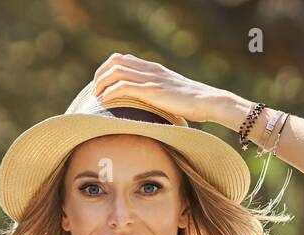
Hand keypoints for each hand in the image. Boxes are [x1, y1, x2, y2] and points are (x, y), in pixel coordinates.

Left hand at [90, 53, 225, 123]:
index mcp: (154, 68)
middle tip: (95, 91)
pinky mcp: (153, 91)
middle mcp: (151, 69)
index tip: (101, 85)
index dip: (107, 69)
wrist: (208, 101)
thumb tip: (149, 107)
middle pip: (115, 62)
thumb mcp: (172, 94)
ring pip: (116, 72)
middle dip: (100, 75)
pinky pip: (124, 87)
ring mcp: (151, 79)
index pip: (123, 59)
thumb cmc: (193, 103)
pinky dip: (110, 93)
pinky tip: (104, 102)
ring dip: (102, 84)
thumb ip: (159, 94)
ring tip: (96, 97)